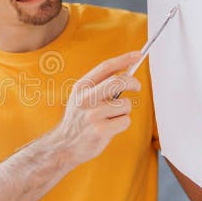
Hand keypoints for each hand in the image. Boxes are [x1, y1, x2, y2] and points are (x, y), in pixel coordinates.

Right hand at [51, 52, 140, 167]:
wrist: (64, 145)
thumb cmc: (79, 120)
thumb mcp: (80, 97)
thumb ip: (99, 85)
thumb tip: (126, 72)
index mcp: (81, 87)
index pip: (106, 67)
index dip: (124, 59)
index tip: (137, 55)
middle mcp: (85, 99)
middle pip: (118, 82)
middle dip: (133, 82)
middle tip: (136, 87)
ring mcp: (92, 115)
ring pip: (125, 105)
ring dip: (124, 111)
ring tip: (112, 117)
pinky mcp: (100, 130)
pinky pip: (125, 121)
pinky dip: (122, 124)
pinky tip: (110, 128)